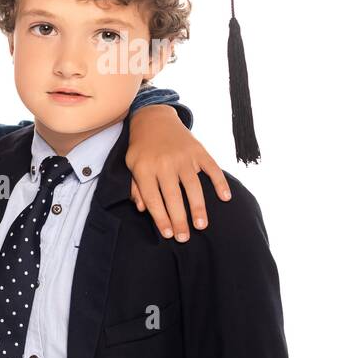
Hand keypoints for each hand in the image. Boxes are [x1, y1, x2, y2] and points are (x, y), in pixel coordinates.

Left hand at [127, 106, 230, 241]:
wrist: (154, 119)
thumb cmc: (141, 148)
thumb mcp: (131, 166)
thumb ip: (136, 187)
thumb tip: (142, 209)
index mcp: (145, 169)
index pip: (153, 199)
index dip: (161, 218)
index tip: (168, 234)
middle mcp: (165, 164)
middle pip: (173, 197)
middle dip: (180, 219)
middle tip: (185, 238)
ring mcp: (184, 157)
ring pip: (193, 186)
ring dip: (198, 207)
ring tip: (201, 226)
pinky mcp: (199, 151)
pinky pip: (212, 169)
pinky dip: (220, 183)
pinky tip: (225, 198)